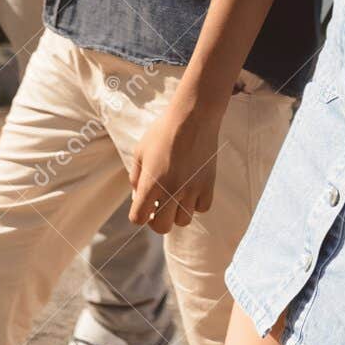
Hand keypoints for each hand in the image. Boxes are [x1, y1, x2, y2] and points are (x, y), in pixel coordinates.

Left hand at [127, 98, 221, 233]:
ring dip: (176, 212)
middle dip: (157, 219)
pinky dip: (195, 204)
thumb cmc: (163, 131)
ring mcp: (191, 189)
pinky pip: (201, 208)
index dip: (139, 215)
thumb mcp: (140, 151)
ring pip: (183, 221)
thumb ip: (136, 177)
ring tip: (175, 197)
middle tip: (158, 206)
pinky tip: (191, 190)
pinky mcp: (208, 185)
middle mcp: (171, 191)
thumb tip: (138, 196)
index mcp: (151, 183)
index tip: (143, 206)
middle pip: (162, 227)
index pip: (138, 218)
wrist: (193, 116)